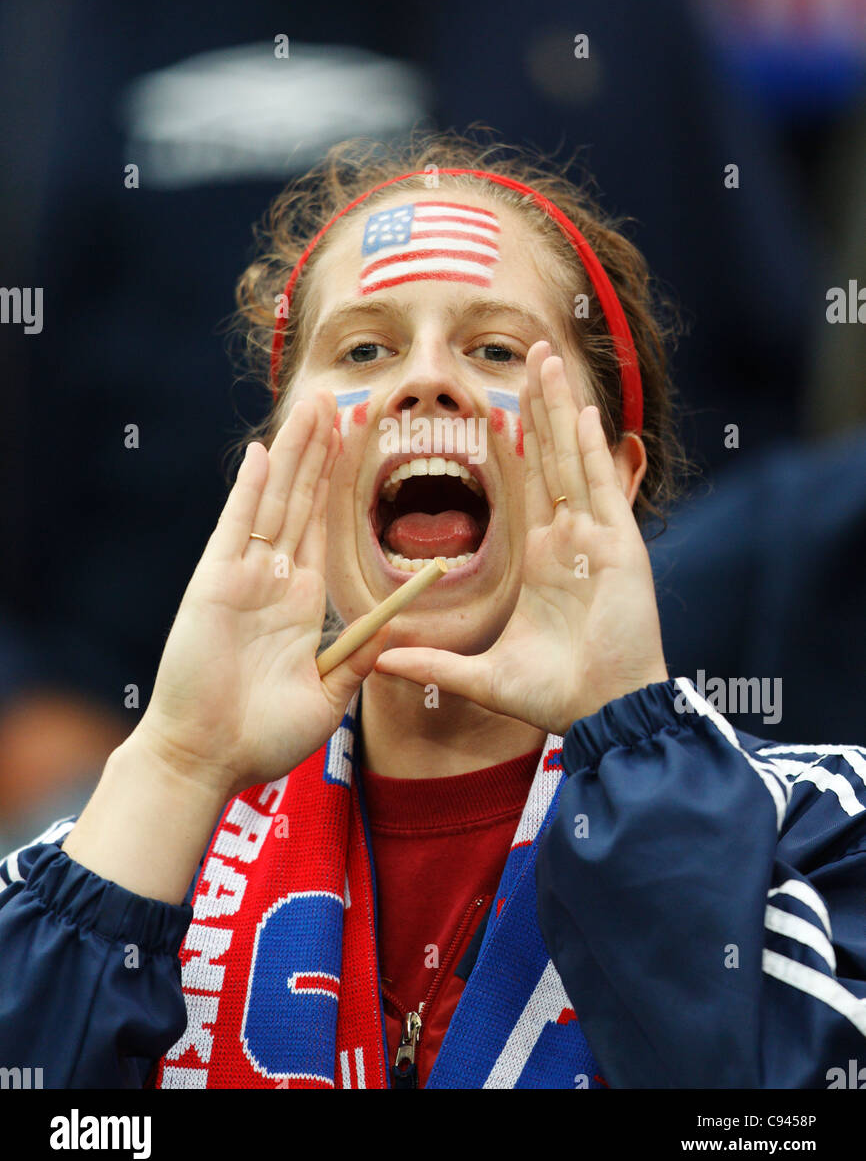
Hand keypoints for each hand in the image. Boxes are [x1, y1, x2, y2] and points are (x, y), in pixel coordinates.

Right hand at [131, 389, 389, 798]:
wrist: (207, 760)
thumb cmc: (260, 739)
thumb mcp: (326, 696)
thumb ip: (358, 658)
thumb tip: (401, 629)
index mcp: (298, 603)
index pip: (322, 526)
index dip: (336, 482)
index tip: (353, 442)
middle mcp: (271, 580)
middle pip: (301, 499)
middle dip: (319, 449)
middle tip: (336, 400)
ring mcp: (242, 577)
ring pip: (275, 500)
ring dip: (295, 453)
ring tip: (314, 406)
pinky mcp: (214, 583)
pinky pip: (237, 526)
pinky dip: (250, 489)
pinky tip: (265, 452)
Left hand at [374, 344, 667, 733]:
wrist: (604, 716)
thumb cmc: (554, 697)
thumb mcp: (482, 675)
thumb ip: (434, 664)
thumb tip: (380, 661)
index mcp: (542, 560)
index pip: (522, 485)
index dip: (509, 443)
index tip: (490, 405)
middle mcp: (570, 540)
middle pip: (549, 457)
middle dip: (539, 405)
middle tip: (530, 353)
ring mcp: (596, 540)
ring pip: (573, 459)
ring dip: (561, 408)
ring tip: (550, 359)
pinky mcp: (620, 548)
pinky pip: (600, 488)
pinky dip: (590, 449)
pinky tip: (581, 411)